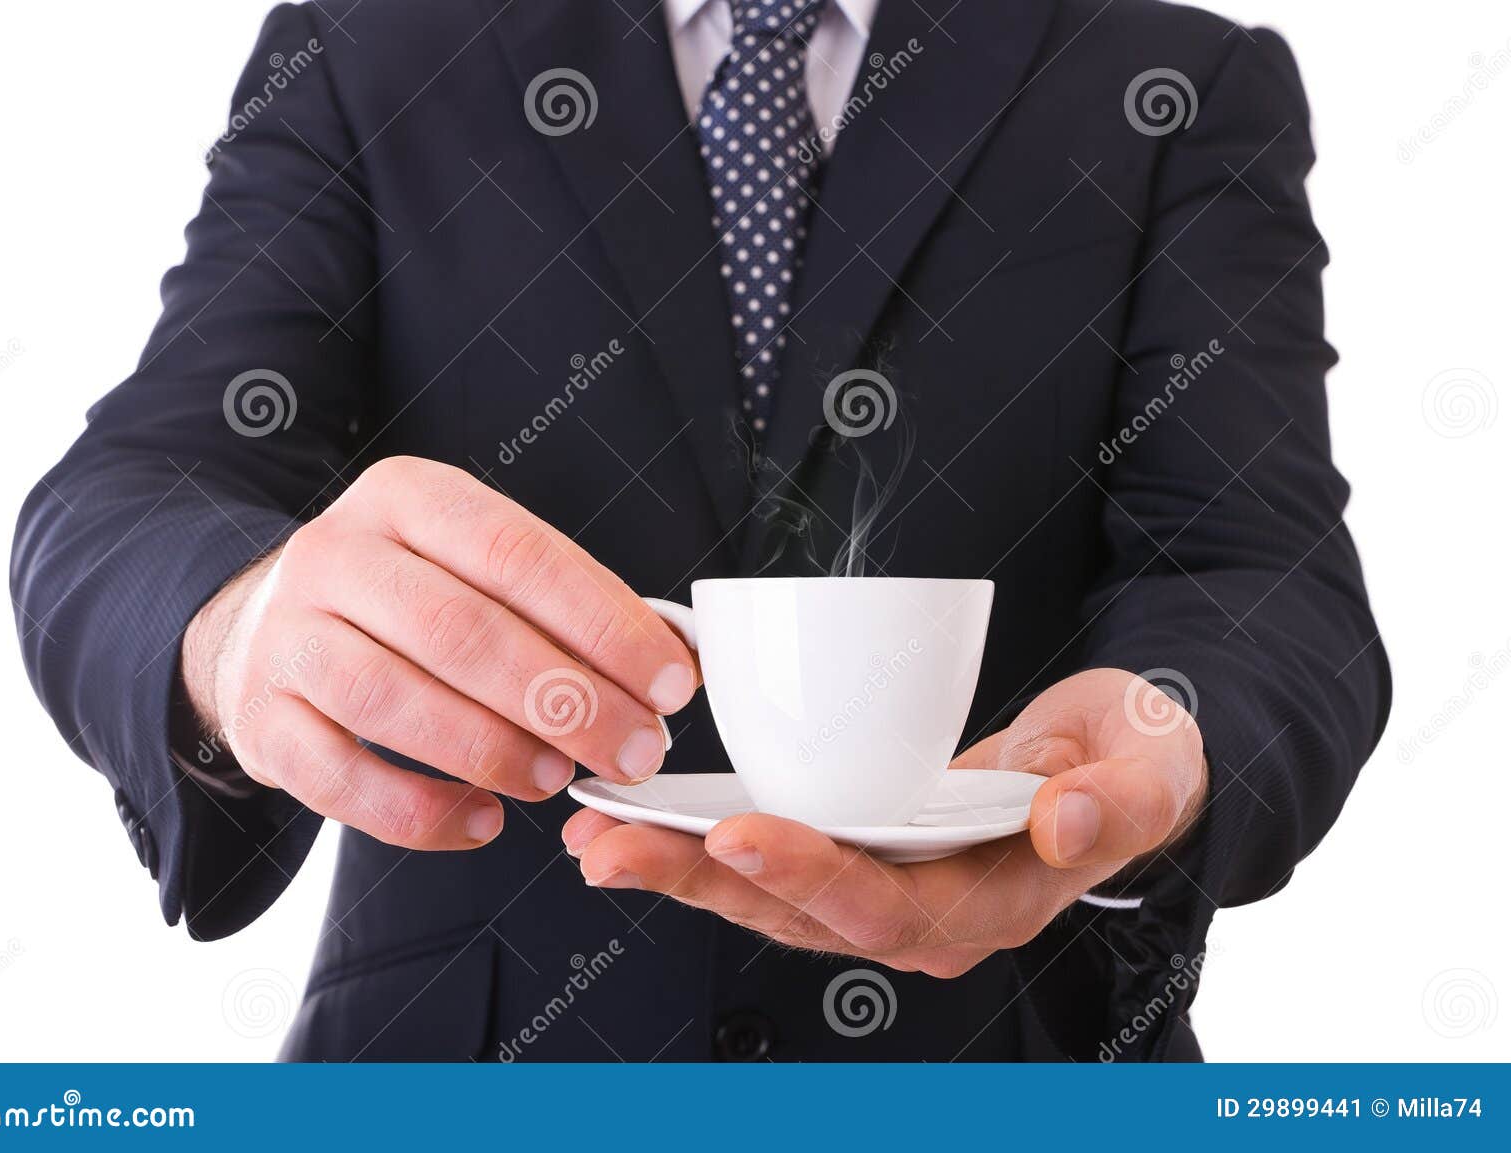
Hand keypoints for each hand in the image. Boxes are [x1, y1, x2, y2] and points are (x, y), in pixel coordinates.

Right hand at [181, 456, 696, 849]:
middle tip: (634, 751)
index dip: (604, 624)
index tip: (672, 686)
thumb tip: (677, 662)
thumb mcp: (476, 566)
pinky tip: (484, 821)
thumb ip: (566, 605)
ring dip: (493, 750)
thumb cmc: (409, 600)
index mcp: (406, 497)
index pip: (517, 553)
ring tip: (557, 779)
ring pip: (392, 700)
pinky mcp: (259, 721)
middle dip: (565, 700)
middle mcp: (336, 554)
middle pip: (459, 629)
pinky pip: (340, 780)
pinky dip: (420, 813)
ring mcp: (286, 637)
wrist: (264, 626)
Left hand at [563, 668, 1205, 976]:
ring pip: (765, 898)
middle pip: (796, 915)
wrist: (1115, 761)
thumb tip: (1064, 822)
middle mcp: (922, 917)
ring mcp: (883, 891)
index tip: (737, 832)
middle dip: (700, 882)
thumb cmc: (1133, 760)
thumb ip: (1120, 801)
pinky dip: (700, 845)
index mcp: (988, 909)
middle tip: (611, 846)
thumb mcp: (1148, 767)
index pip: (886, 909)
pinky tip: (636, 822)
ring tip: (595, 838)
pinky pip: (768, 862)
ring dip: (678, 870)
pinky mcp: (855, 856)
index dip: (809, 877)